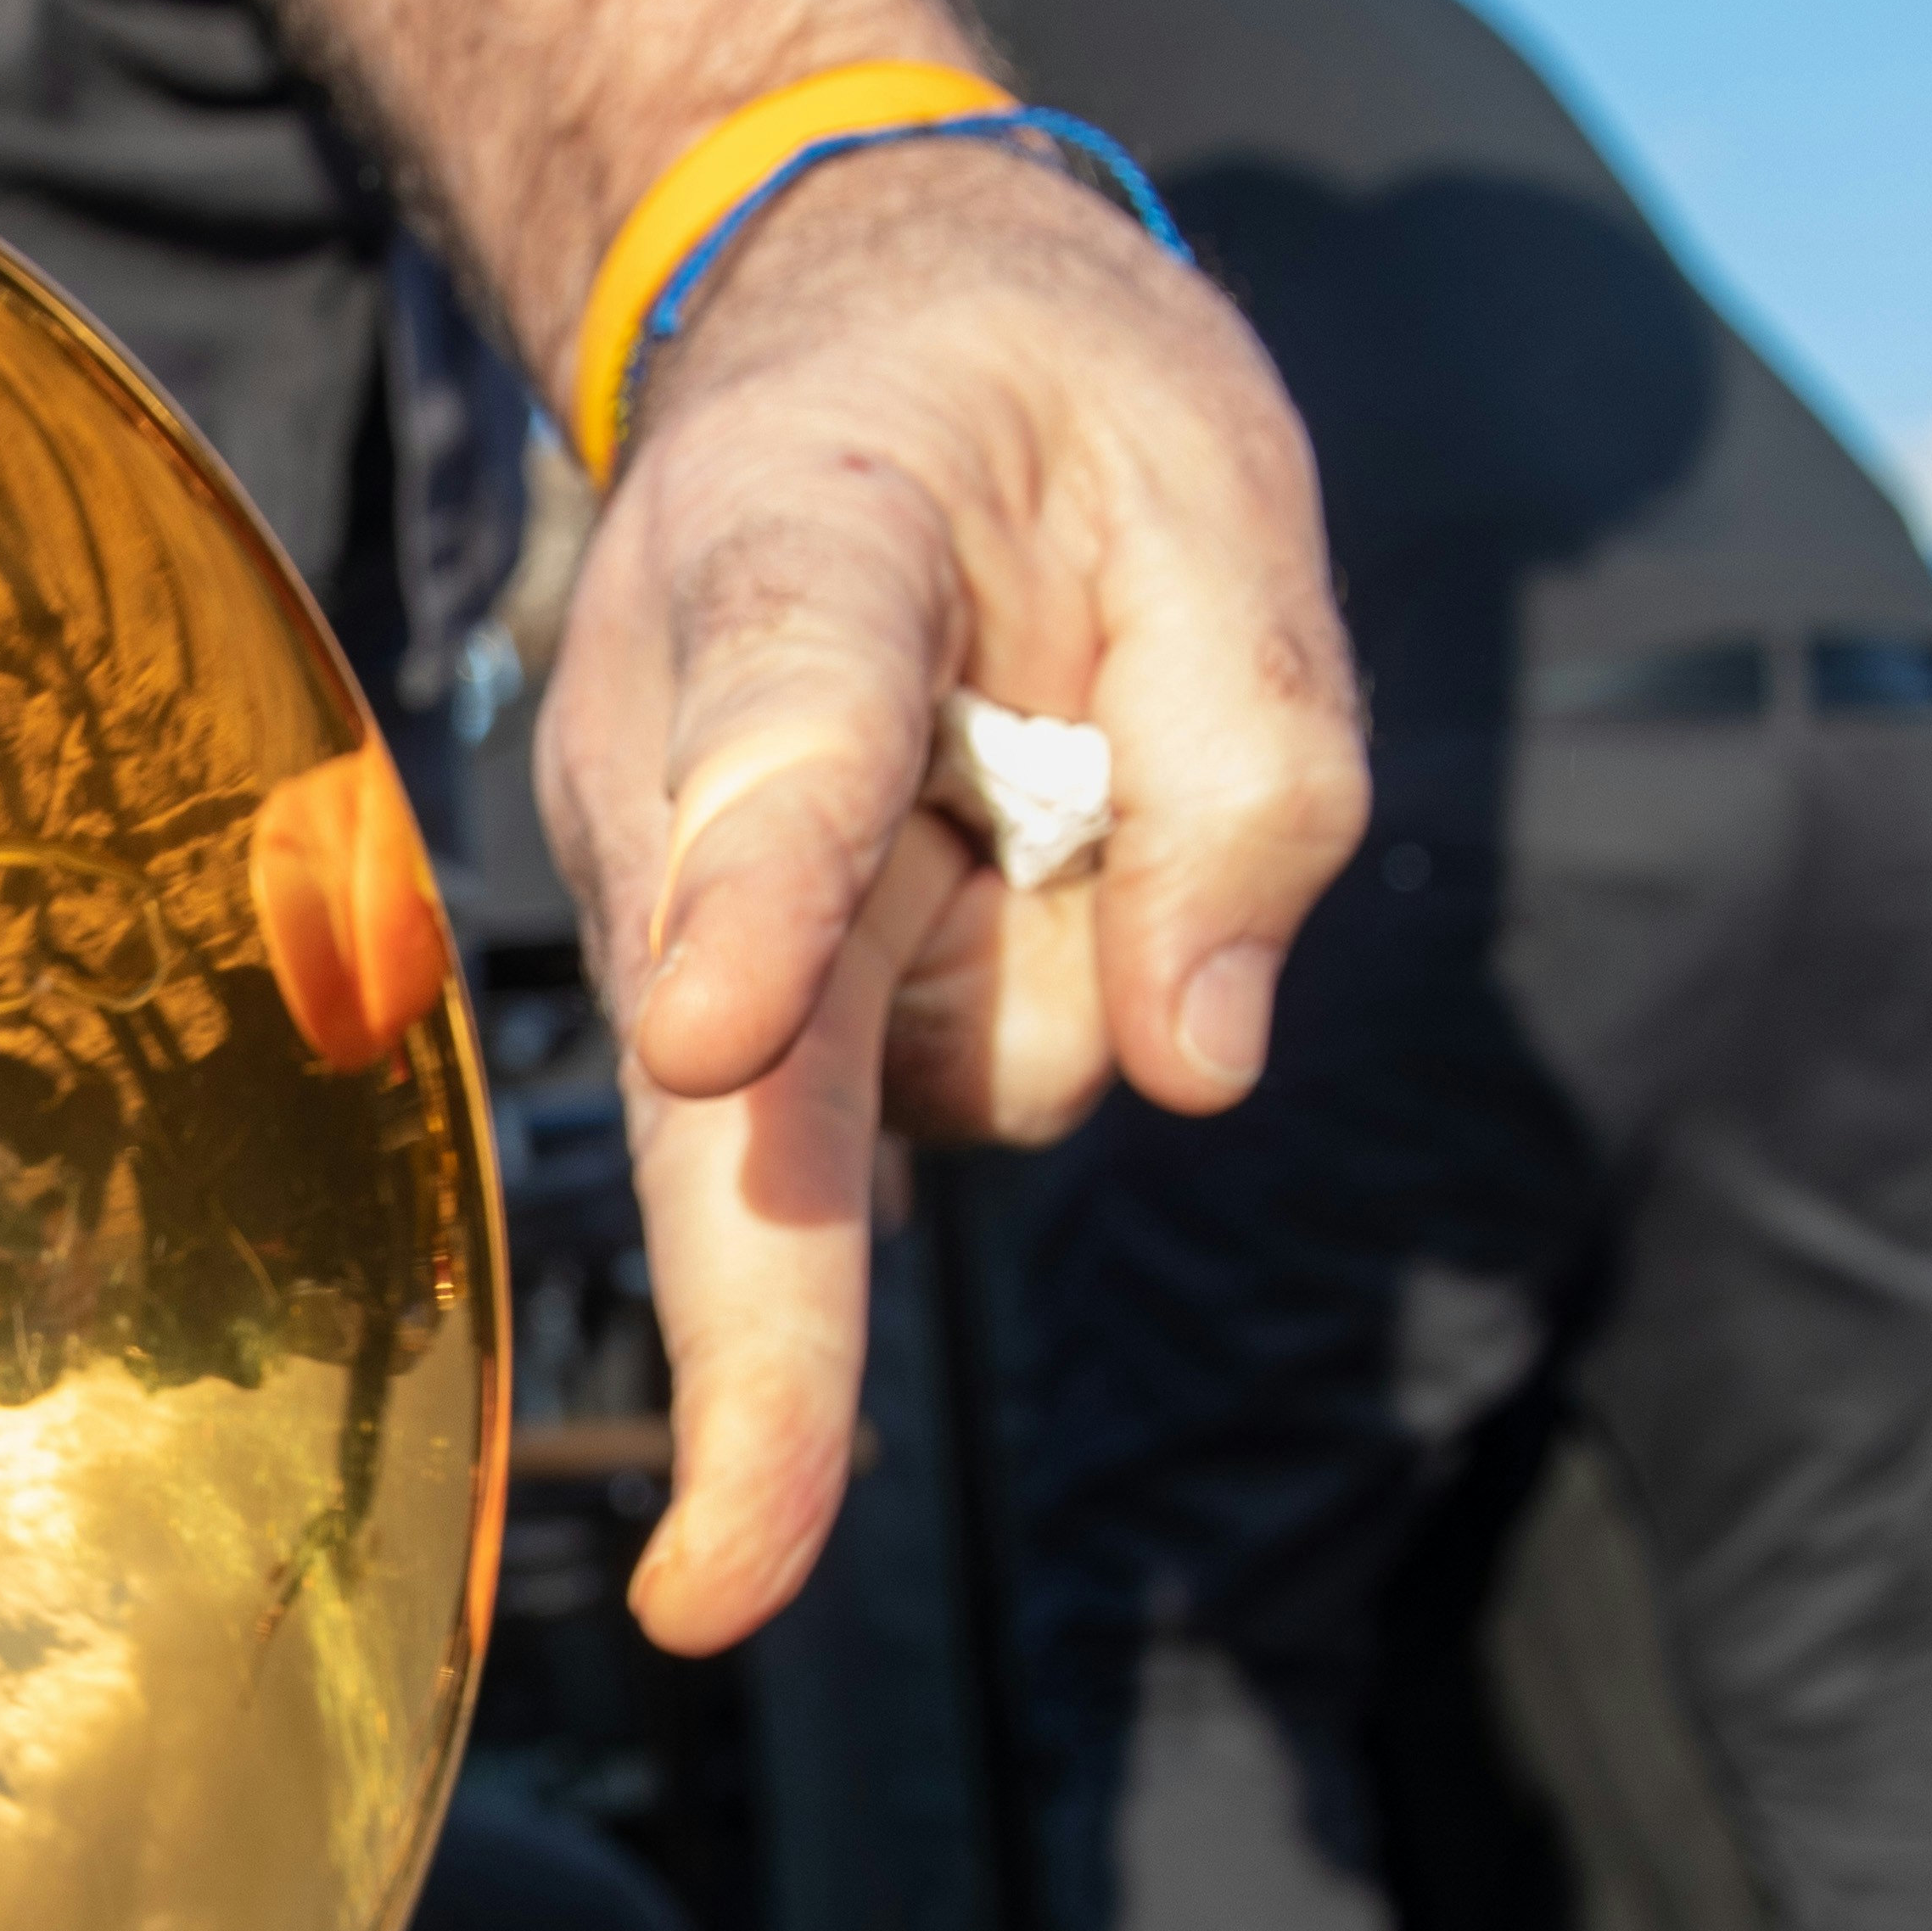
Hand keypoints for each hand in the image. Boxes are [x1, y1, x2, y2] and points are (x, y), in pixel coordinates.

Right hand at [538, 140, 1362, 1653]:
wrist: (838, 340)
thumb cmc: (1039, 399)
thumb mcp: (1214, 479)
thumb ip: (1245, 747)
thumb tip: (1206, 1063)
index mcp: (792, 556)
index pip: (777, 738)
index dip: (756, 894)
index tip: (712, 1038)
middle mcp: (685, 779)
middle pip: (736, 1099)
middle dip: (754, 1348)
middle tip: (728, 1591)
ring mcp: (691, 924)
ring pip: (945, 1092)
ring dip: (1061, 960)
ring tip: (1040, 731)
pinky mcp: (748, 1019)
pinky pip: (944, 1094)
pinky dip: (1017, 985)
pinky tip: (975, 827)